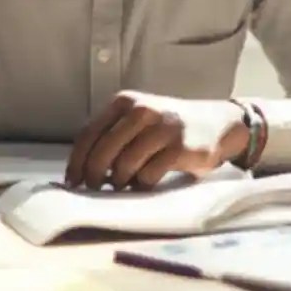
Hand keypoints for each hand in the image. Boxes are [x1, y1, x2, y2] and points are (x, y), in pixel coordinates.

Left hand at [65, 91, 247, 189]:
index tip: (72, 181)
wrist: (218, 124)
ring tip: (127, 183)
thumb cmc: (169, 127)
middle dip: (95, 176)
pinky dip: (143, 184)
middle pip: (103, 152)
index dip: (77, 162)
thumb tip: (81, 169)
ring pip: (124, 165)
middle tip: (97, 188)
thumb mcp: (139, 119)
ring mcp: (162, 128)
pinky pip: (148, 175)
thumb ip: (113, 134)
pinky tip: (147, 182)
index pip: (88, 134)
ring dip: (121, 182)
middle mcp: (142, 111)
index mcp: (126, 102)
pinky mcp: (180, 148)